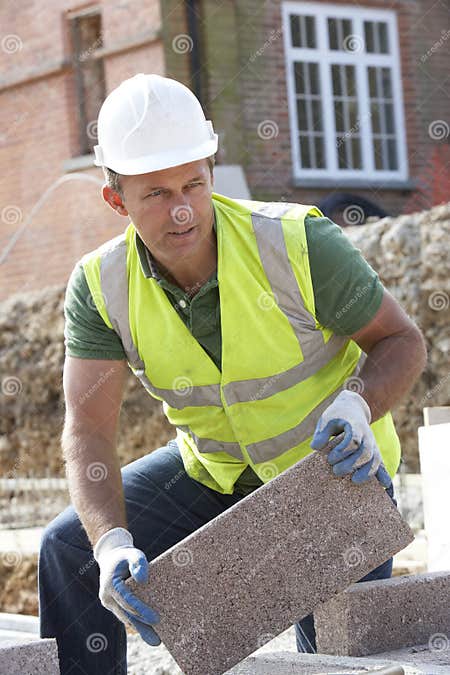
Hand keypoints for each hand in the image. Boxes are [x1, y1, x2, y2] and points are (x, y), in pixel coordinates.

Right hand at [93, 527, 160, 644]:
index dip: (142, 610)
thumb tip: (142, 580)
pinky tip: (148, 630)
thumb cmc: (125, 556)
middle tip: (158, 639)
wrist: (112, 558)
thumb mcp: (133, 553)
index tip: (155, 619)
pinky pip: (125, 615)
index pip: (128, 601)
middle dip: (143, 626)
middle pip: (127, 614)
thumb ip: (138, 563)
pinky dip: (136, 622)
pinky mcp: (113, 605)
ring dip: (140, 629)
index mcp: (111, 584)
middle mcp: (107, 597)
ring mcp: (109, 603)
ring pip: (126, 618)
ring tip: (155, 641)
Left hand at [310, 390, 391, 487]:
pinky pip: (382, 466)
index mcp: (355, 427)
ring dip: (367, 472)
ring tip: (354, 481)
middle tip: (336, 471)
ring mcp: (372, 446)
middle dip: (352, 464)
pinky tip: (387, 492)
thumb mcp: (327, 419)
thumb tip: (315, 447)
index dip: (343, 451)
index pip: (353, 440)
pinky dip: (384, 478)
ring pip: (375, 460)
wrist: (354, 408)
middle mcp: (367, 437)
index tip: (330, 458)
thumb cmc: (337, 416)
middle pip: (365, 452)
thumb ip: (322, 433)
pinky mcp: (374, 453)